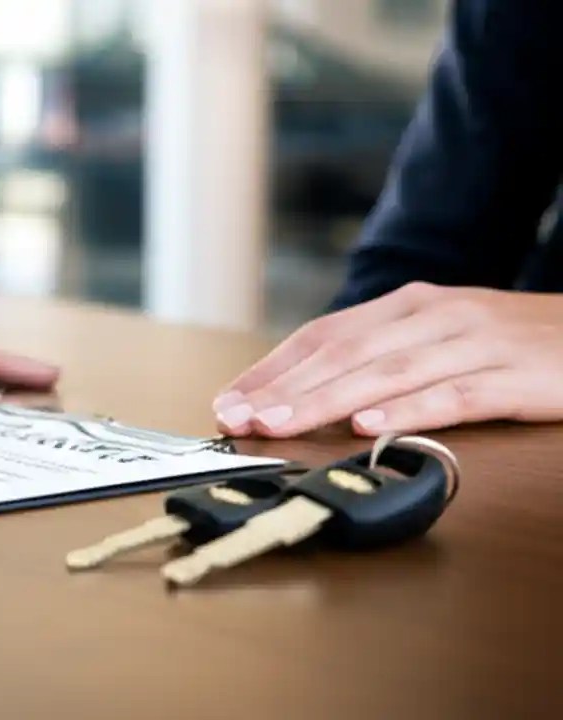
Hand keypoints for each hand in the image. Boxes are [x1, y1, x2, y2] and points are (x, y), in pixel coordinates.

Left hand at [212, 282, 562, 437]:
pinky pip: (452, 395)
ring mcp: (472, 343)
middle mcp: (432, 316)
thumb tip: (308, 393)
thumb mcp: (439, 337)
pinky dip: (407, 410)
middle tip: (236, 418)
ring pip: (384, 373)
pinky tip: (368, 425)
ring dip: (323, 401)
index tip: (228, 401)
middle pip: (342, 354)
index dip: (271, 369)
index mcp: (407, 306)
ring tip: (279, 425)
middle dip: (283, 389)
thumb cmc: (511, 342)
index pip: (322, 335)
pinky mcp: (512, 376)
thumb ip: (381, 357)